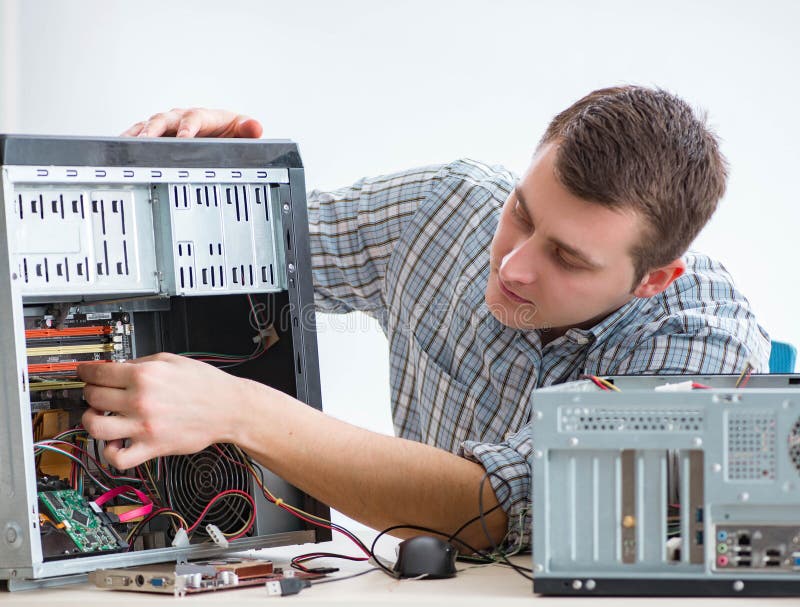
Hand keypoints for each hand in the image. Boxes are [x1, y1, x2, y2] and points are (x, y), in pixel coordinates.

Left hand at [78, 353, 249, 469]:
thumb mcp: (171, 360)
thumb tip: (116, 368)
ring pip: (95, 427)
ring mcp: (144, 426)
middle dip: (90, 392)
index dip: (85, 371)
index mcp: (145, 376)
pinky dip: (109, 453)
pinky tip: (114, 442)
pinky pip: (118, 458)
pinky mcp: (152, 447)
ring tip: (97, 417)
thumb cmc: (205, 385)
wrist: (229, 408)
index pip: (98, 373)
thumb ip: (140, 363)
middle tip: (96, 392)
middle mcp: (141, 401)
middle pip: (93, 397)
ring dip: (90, 420)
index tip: (84, 373)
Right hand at [122, 108, 262, 138]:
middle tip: (147, 141)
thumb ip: (249, 129)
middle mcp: (181, 117)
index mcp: (203, 116)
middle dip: (155, 129)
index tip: (183, 139)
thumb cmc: (231, 131)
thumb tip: (255, 126)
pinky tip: (120, 147)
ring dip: (138, 134)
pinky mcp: (157, 133)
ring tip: (128, 145)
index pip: (194, 118)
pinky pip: (139, 132)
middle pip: (164, 118)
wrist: (221, 132)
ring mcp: (168, 124)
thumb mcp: (243, 132)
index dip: (188, 127)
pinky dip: (129, 138)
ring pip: (148, 124)